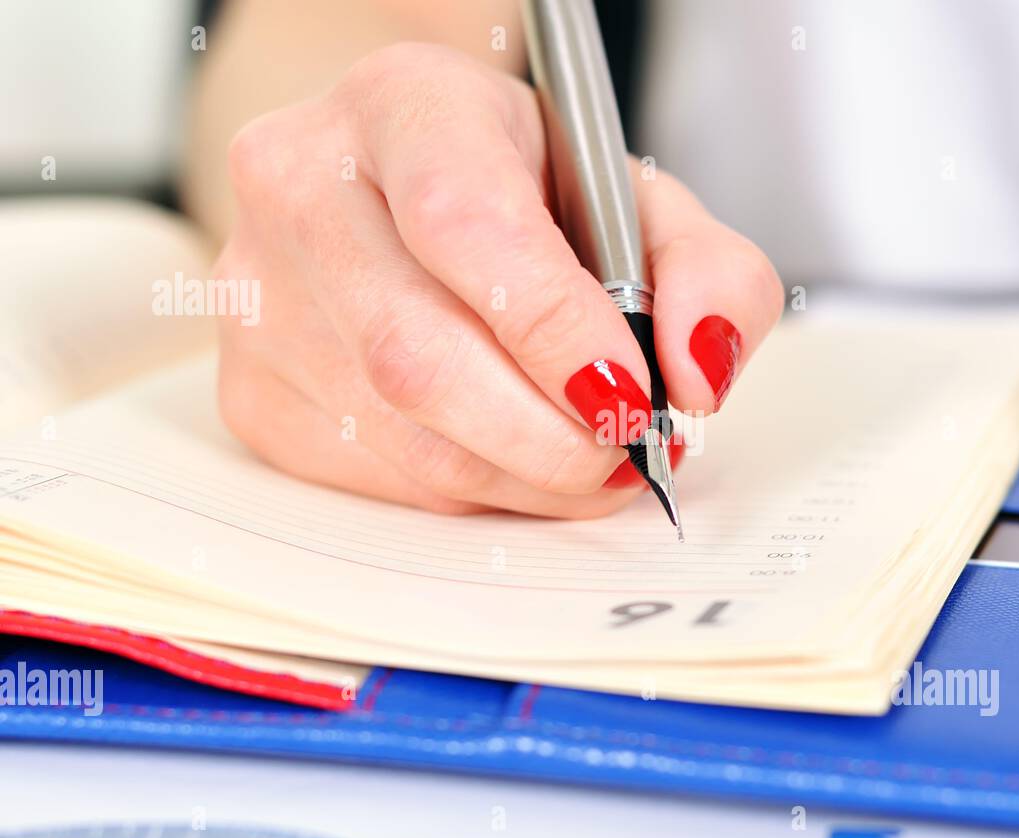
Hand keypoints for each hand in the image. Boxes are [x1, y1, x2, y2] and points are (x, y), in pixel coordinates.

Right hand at [213, 43, 781, 517]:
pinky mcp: (251, 390)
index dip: (557, 331)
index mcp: (405, 105)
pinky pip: (379, 480)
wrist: (403, 191)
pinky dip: (474, 492)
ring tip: (588, 457)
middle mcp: (301, 186)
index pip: (465, 223)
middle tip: (626, 449)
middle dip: (551, 437)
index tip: (635, 394)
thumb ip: (709, 273)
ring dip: (524, 478)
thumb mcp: (639, 201)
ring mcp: (259, 297)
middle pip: (420, 354)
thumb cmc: (525, 194)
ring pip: (403, 437)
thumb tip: (696, 375)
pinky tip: (514, 458)